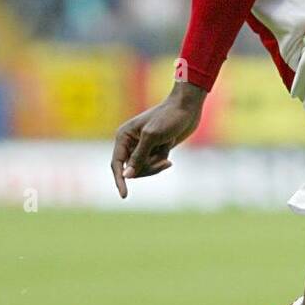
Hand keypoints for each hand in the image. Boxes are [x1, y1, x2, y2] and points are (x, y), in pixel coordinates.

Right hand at [110, 83, 205, 197]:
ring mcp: (143, 147)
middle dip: (147, 169)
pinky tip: (169, 157)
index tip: (124, 196)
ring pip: (144, 168)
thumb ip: (139, 157)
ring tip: (166, 156)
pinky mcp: (155, 149)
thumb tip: (127, 176)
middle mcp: (130, 142)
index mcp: (123, 136)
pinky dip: (161, 163)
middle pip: (132, 169)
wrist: (187, 108)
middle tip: (162, 162)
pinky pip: (154, 164)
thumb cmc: (168, 117)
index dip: (119, 180)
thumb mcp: (152, 137)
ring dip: (156, 165)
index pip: (117, 163)